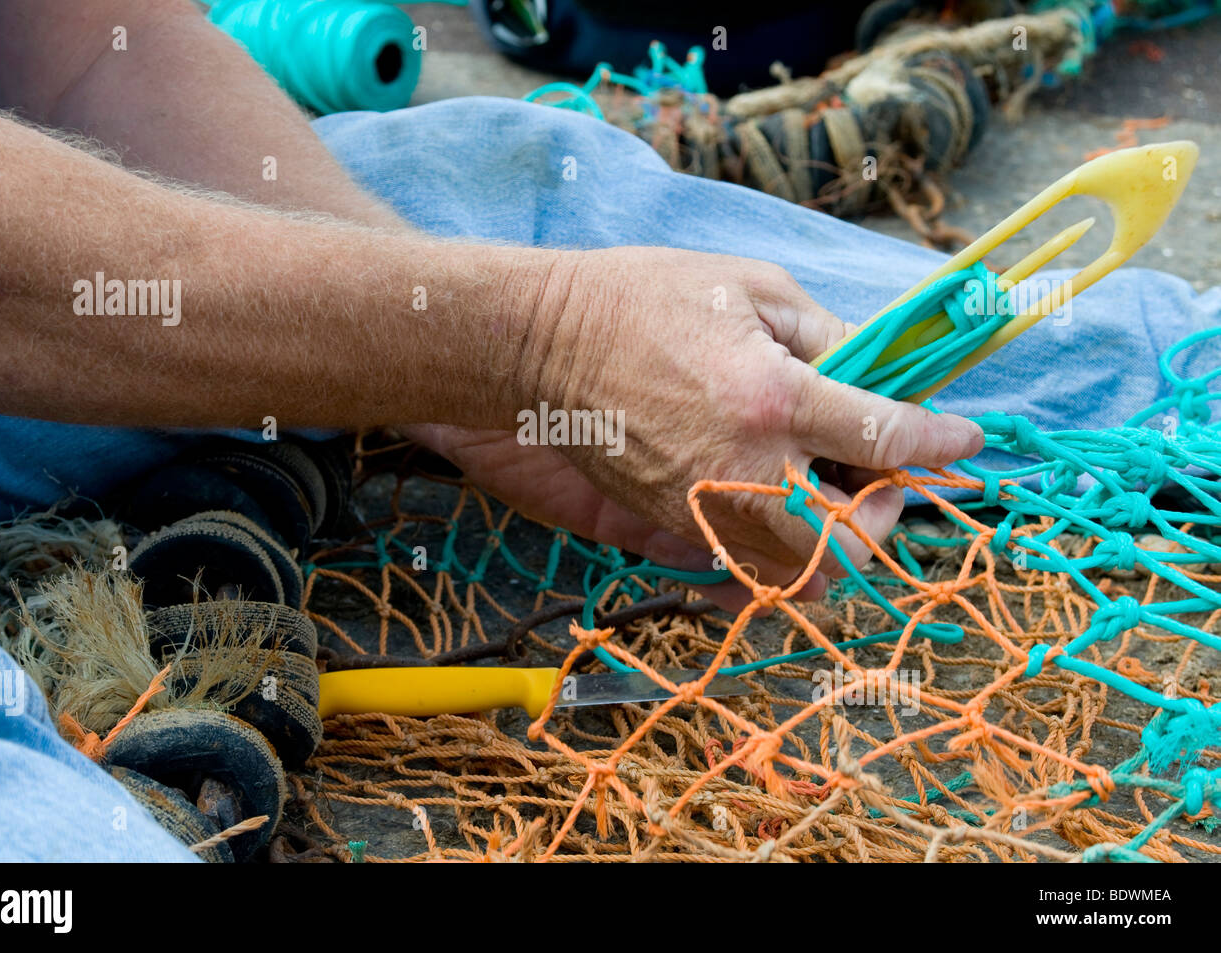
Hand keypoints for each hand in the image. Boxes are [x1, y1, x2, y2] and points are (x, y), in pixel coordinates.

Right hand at [417, 246, 983, 610]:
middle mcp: (744, 467)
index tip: (964, 440)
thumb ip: (827, 336)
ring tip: (831, 481)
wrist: (542, 343)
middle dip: (885, 516)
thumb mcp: (751, 287)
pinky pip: (750, 557)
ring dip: (835, 533)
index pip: (887, 437)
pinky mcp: (673, 520)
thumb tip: (876, 375)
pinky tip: (780, 486)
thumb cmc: (643, 298)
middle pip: (849, 546)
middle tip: (883, 475)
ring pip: (800, 569)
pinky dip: (784, 536)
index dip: (941, 443)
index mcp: (771, 398)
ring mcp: (704, 504)